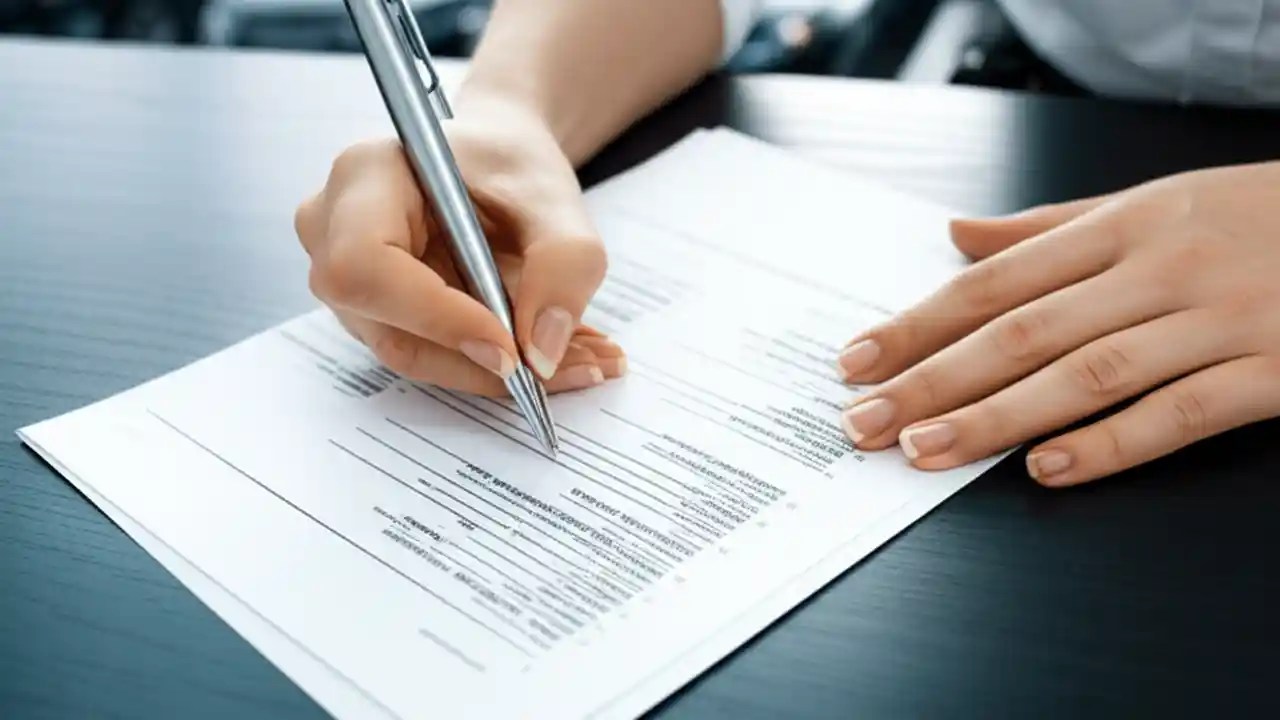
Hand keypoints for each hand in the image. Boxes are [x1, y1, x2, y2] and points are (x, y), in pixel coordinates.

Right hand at [294, 100, 624, 396]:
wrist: (497, 161)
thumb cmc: (512, 163)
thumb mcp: (555, 200)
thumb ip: (562, 266)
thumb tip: (541, 354)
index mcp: (364, 175)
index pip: (367, 265)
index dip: (436, 317)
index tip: (511, 349)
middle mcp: (333, 229)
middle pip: (388, 325)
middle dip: (483, 361)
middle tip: (577, 366)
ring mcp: (345, 278)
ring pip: (412, 354)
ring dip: (497, 373)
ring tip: (582, 362)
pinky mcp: (372, 312)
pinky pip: (427, 356)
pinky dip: (490, 366)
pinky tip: (551, 356)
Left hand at [837, 162, 1279, 486]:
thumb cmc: (1258, 215)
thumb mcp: (1153, 204)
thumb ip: (1050, 228)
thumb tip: (957, 235)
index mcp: (1125, 225)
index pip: (996, 282)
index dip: (920, 324)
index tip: (857, 360)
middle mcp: (1160, 268)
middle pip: (1023, 330)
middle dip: (932, 379)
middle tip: (864, 420)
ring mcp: (1217, 321)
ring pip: (1087, 373)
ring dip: (996, 416)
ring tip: (927, 449)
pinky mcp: (1272, 373)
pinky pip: (1179, 413)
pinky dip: (1110, 443)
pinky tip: (1046, 468)